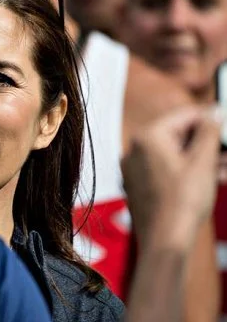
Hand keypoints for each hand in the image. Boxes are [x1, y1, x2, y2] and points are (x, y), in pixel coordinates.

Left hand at [122, 106, 221, 244]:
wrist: (164, 240)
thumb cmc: (183, 201)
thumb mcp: (202, 162)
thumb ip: (209, 132)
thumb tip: (214, 112)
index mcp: (148, 137)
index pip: (185, 116)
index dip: (211, 119)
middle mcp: (136, 149)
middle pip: (180, 135)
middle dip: (209, 143)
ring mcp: (135, 168)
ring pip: (175, 154)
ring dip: (203, 158)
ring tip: (224, 167)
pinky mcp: (140, 185)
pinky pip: (167, 170)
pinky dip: (188, 171)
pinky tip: (212, 177)